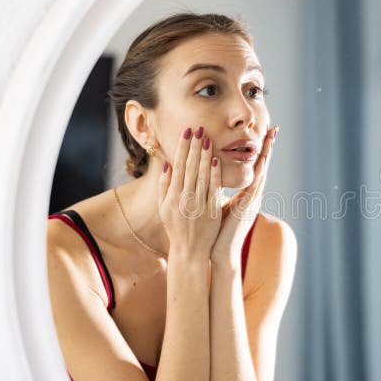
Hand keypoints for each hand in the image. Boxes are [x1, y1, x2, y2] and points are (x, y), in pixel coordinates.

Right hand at [158, 126, 222, 261]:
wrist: (189, 252)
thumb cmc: (176, 229)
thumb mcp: (164, 209)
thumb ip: (164, 187)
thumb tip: (167, 165)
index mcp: (172, 197)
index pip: (178, 166)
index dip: (183, 148)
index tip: (187, 132)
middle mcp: (184, 199)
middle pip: (190, 168)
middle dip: (194, 146)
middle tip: (199, 128)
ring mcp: (198, 205)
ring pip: (201, 176)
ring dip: (204, 156)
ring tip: (207, 138)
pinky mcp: (211, 212)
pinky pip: (213, 190)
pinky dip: (214, 175)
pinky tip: (216, 161)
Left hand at [210, 125, 277, 268]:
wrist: (220, 252)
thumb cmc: (217, 230)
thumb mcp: (219, 204)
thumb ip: (218, 190)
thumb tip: (212, 176)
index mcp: (246, 196)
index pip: (255, 168)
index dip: (260, 151)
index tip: (265, 134)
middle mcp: (252, 197)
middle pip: (263, 167)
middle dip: (269, 148)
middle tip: (275, 129)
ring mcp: (252, 203)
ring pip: (262, 174)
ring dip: (267, 157)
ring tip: (272, 140)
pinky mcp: (247, 210)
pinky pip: (254, 188)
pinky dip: (258, 175)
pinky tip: (261, 163)